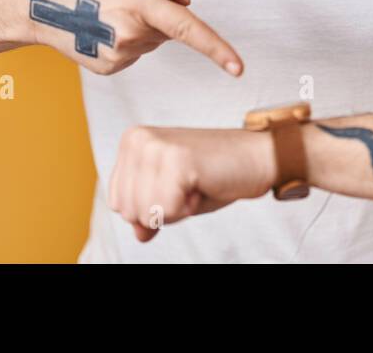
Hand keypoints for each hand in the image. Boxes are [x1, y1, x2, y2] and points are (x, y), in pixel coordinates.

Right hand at [15, 0, 243, 77]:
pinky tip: (100, 26)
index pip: (186, 28)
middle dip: (158, 10)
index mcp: (137, 2)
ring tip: (105, 9)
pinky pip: (136, 51)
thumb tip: (186, 1)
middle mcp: (130, 34)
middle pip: (170, 26)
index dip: (216, 48)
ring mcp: (119, 55)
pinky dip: (127, 38)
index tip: (239, 68)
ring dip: (141, 25)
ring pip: (153, 40)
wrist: (32, 2)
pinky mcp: (111, 68)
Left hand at [108, 124, 278, 241]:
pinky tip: (201, 185)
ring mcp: (156, 146)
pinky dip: (186, 209)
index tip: (175, 188)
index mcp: (132, 141)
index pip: (117, 201)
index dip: (148, 208)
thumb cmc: (214, 174)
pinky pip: (165, 210)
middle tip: (187, 188)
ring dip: (174, 210)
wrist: (256, 157)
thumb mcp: (171, 195)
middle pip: (128, 210)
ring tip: (194, 185)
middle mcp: (138, 139)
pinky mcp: (177, 159)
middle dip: (159, 211)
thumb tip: (138, 234)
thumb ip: (147, 210)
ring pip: (144, 213)